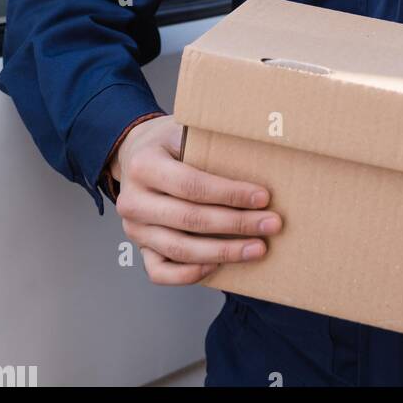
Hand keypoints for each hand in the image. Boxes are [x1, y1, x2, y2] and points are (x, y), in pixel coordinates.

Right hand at [111, 115, 283, 285]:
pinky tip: (219, 265)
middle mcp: (132, 200)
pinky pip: (161, 272)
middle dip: (236, 224)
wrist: (136, 154)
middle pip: (189, 219)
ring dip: (223, 252)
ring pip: (179, 250)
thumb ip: (211, 141)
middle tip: (271, 224)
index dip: (229, 194)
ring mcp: (134, 228)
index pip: (192, 185)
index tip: (263, 197)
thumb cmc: (169, 142)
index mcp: (144, 165)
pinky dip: (190, 274)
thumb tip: (262, 154)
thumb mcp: (185, 129)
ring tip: (257, 249)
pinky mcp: (139, 248)